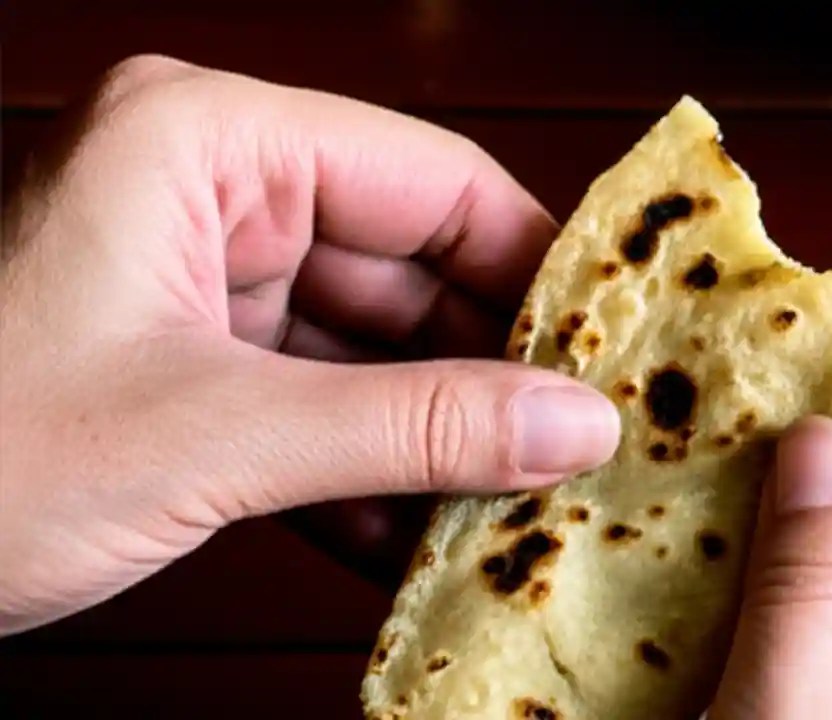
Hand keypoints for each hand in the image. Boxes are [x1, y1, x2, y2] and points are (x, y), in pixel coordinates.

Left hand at [0, 56, 619, 635]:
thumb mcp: (216, 437)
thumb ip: (412, 426)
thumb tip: (571, 423)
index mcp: (209, 144)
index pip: (431, 178)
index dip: (535, 264)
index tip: (615, 344)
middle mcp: (212, 194)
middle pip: (411, 270)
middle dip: (488, 373)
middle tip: (576, 450)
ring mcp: (200, 281)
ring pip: (371, 350)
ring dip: (433, 439)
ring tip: (515, 508)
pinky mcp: (190, 361)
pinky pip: (318, 402)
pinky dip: (367, 475)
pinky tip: (419, 541)